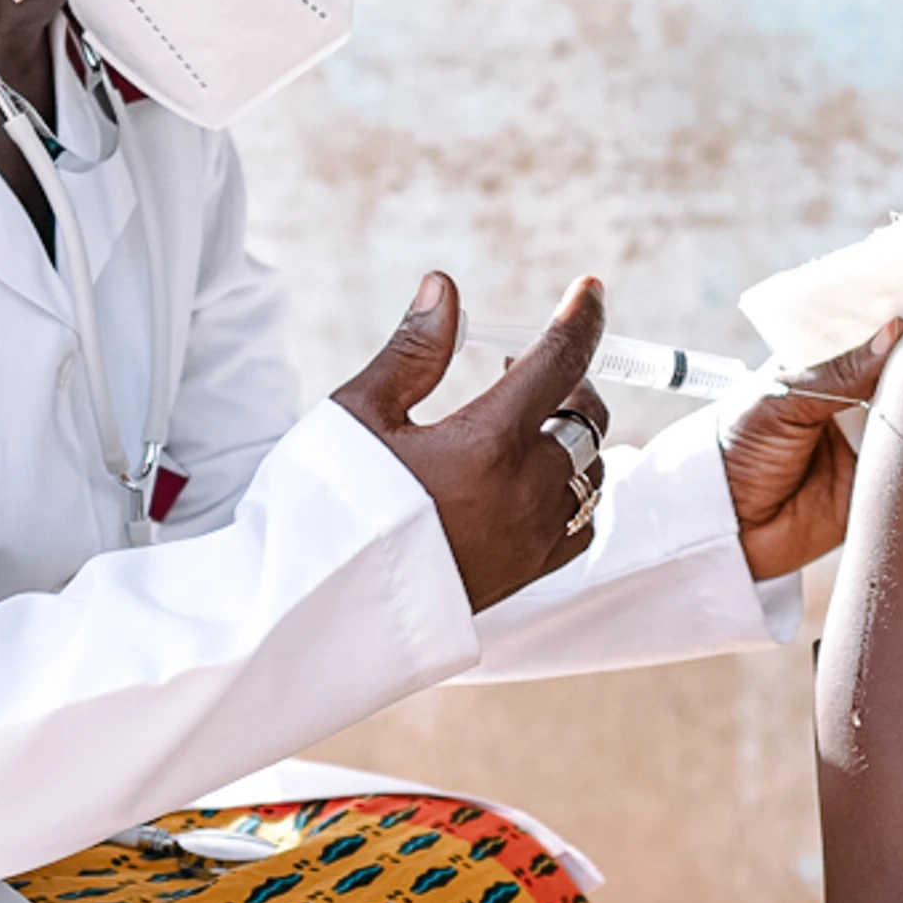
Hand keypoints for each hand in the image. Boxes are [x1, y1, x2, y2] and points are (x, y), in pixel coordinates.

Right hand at [331, 273, 605, 610]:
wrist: (312, 613)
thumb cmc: (325, 508)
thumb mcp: (359, 414)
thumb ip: (414, 351)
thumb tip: (444, 289)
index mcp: (487, 444)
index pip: (559, 361)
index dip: (580, 318)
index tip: (589, 291)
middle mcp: (524, 493)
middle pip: (587, 415)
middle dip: (566, 379)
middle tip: (516, 368)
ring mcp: (531, 539)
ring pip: (590, 470)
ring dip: (569, 436)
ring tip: (516, 424)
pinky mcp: (525, 575)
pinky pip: (580, 523)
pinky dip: (572, 490)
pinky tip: (530, 481)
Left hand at [718, 321, 902, 580]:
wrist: (728, 529)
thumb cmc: (737, 453)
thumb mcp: (783, 402)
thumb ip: (839, 373)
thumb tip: (893, 331)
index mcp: (819, 370)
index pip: (863, 336)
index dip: (893, 322)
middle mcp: (847, 401)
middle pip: (896, 375)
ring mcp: (864, 440)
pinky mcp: (878, 481)